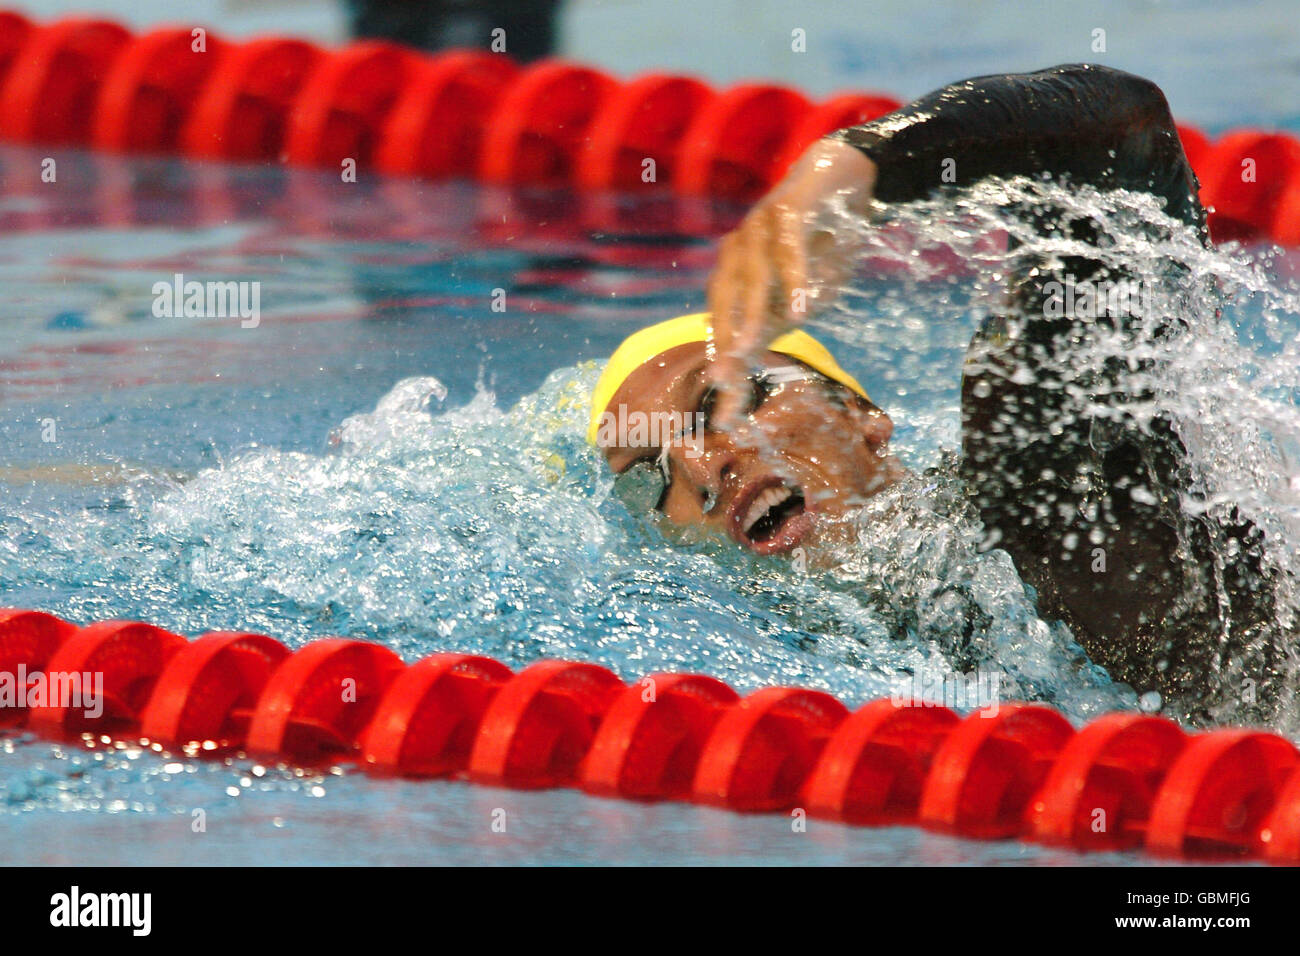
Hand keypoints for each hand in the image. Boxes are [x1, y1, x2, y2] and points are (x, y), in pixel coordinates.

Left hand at [704, 138, 877, 425]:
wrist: (846, 178)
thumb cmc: (823, 243)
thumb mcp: (805, 293)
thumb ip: (783, 321)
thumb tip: (760, 361)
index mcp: (736, 275)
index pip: (723, 327)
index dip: (726, 369)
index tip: (724, 417)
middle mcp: (737, 252)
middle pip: (724, 304)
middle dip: (723, 344)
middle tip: (721, 380)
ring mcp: (758, 228)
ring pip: (750, 279)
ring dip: (749, 317)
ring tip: (748, 351)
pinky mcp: (786, 210)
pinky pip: (789, 251)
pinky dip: (796, 282)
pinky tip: (805, 311)